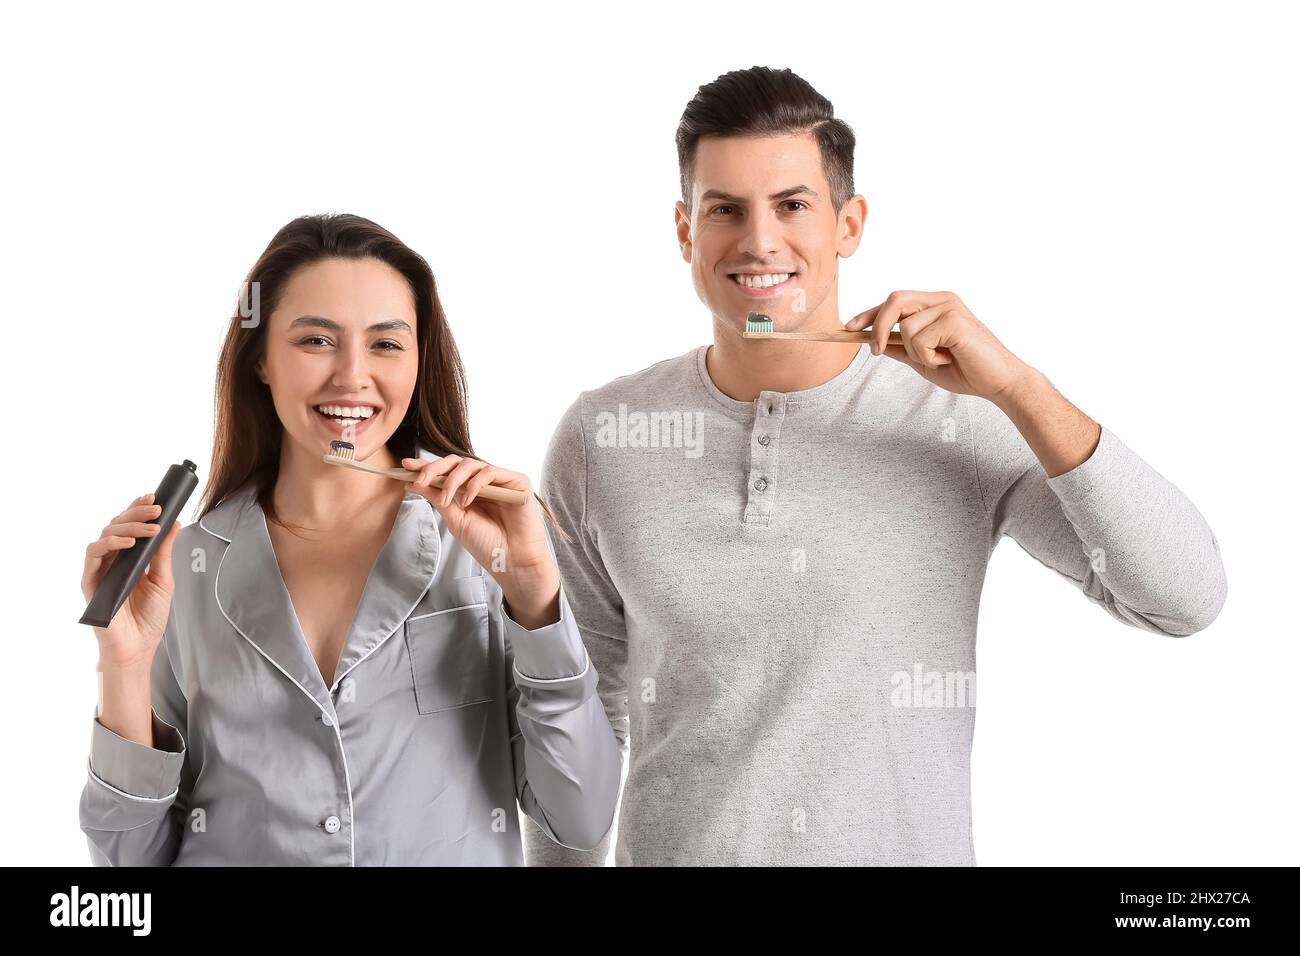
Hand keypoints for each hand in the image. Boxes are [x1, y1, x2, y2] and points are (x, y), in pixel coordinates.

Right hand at [82, 492, 179, 671]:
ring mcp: (100, 569)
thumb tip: (174, 523)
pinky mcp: (90, 581)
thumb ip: (164, 553)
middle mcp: (113, 559)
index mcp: (130, 558)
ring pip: (106, 534)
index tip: (155, 496)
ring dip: (129, 526)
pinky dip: (111, 543)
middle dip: (137, 512)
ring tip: (151, 527)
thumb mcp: (163, 580)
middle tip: (156, 507)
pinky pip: (94, 554)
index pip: (130, 525)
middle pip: (118, 524)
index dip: (139, 508)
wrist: (138, 646)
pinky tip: (129, 543)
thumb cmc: (149, 617)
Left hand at [400, 456, 559, 626]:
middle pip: (456, 463)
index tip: (405, 465)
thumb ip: (438, 499)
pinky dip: (474, 484)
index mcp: (469, 491)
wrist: (511, 561)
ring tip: (447, 499)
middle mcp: (484, 483)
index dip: (426, 467)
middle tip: (420, 478)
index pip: (446, 473)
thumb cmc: (487, 544)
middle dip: (434, 468)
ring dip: (452, 480)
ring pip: (470, 464)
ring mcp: (500, 481)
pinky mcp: (516, 482)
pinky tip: (468, 501)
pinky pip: (489, 472)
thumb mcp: (456, 520)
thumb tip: (413, 482)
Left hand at [846, 290, 1033, 400]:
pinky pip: (920, 339)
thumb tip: (873, 342)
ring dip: (916, 353)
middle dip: (877, 327)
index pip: (894, 302)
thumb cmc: (965, 370)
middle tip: (875, 352)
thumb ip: (900, 348)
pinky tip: (949, 358)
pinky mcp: (955, 319)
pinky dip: (928, 357)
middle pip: (894, 300)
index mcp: (935, 304)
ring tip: (940, 359)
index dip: (869, 313)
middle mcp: (942, 299)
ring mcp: (949, 306)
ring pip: (906, 327)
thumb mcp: (923, 359)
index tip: (848, 327)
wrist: (997, 383)